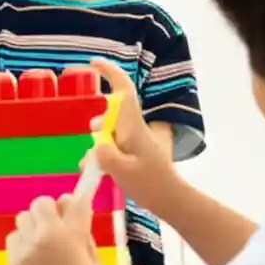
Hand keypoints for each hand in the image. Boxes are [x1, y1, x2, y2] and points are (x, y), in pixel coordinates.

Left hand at [6, 194, 106, 264]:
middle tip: (58, 225)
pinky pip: (13, 237)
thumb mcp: (94, 262)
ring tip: (44, 242)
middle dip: (51, 210)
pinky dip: (22, 241)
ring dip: (34, 224)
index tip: (77, 207)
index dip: (77, 202)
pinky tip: (32, 255)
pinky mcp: (12, 260)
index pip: (74, 202)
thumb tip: (75, 215)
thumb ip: (83, 237)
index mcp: (72, 236)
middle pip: (42, 203)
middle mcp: (46, 237)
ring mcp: (26, 248)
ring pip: (24, 217)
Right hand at [87, 58, 182, 208]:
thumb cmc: (150, 184)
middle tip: (93, 147)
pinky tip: (101, 171)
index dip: (110, 73)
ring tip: (94, 166)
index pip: (123, 91)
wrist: (172, 200)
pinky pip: (114, 144)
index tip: (93, 63)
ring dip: (99, 145)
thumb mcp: (122, 171)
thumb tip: (96, 145)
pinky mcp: (136, 151)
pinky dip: (105, 155)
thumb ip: (104, 154)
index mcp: (134, 127)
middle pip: (111, 113)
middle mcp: (135, 128)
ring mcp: (137, 139)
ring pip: (110, 132)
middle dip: (98, 126)